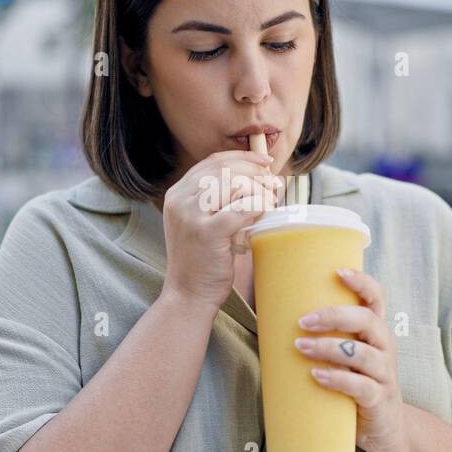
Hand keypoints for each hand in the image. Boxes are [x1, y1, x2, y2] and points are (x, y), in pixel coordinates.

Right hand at [160, 150, 282, 310]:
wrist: (188, 294)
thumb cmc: (202, 260)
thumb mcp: (202, 222)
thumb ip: (220, 200)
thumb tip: (259, 178)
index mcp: (177, 194)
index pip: (212, 161)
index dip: (242, 157)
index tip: (264, 162)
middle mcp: (180, 200)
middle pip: (224, 169)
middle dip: (255, 171)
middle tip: (273, 182)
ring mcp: (190, 215)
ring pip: (234, 184)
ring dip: (259, 189)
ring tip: (271, 199)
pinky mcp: (207, 232)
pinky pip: (241, 209)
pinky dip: (258, 208)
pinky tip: (264, 214)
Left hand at [293, 268, 407, 451]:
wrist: (383, 430)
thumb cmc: (356, 386)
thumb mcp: (346, 358)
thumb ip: (325, 339)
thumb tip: (273, 320)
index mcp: (376, 331)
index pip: (376, 298)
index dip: (361, 282)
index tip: (337, 272)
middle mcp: (384, 347)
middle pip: (367, 320)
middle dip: (334, 316)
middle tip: (303, 321)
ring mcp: (384, 374)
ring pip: (361, 353)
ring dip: (328, 347)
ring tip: (301, 346)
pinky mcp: (378, 399)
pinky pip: (360, 386)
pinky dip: (337, 379)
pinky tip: (316, 375)